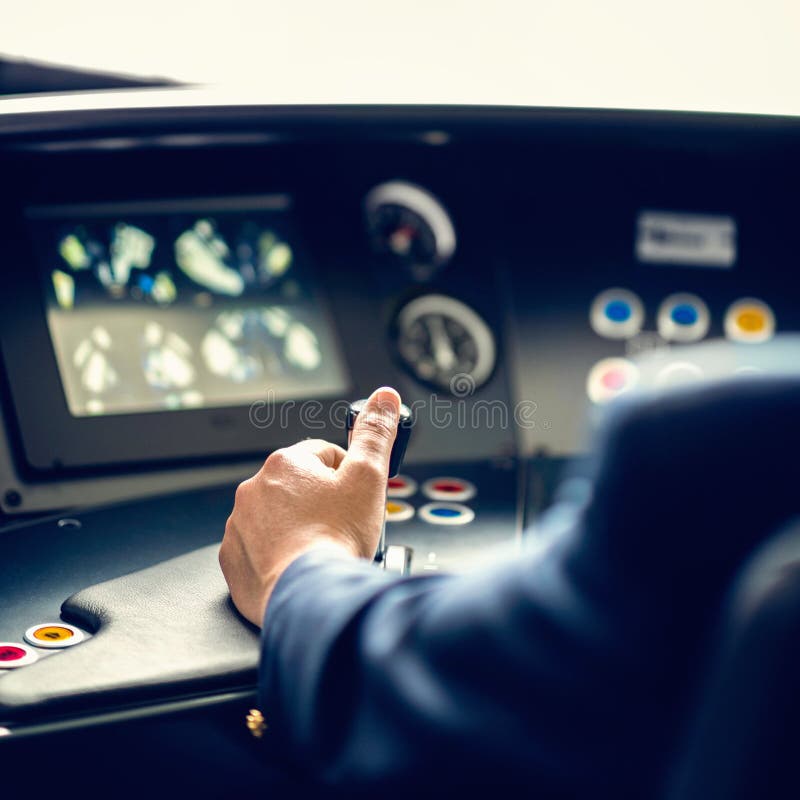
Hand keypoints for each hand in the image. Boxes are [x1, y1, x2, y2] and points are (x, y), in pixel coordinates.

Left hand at [219, 387, 400, 625]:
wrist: (309, 595)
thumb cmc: (335, 537)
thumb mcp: (368, 477)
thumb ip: (375, 433)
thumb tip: (383, 398)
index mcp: (285, 464)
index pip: (325, 455)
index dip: (348, 477)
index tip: (356, 498)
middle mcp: (254, 490)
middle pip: (301, 488)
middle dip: (322, 503)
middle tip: (343, 526)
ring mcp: (240, 525)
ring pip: (279, 518)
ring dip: (299, 528)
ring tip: (322, 548)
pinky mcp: (234, 559)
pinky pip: (259, 549)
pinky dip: (279, 555)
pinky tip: (300, 565)